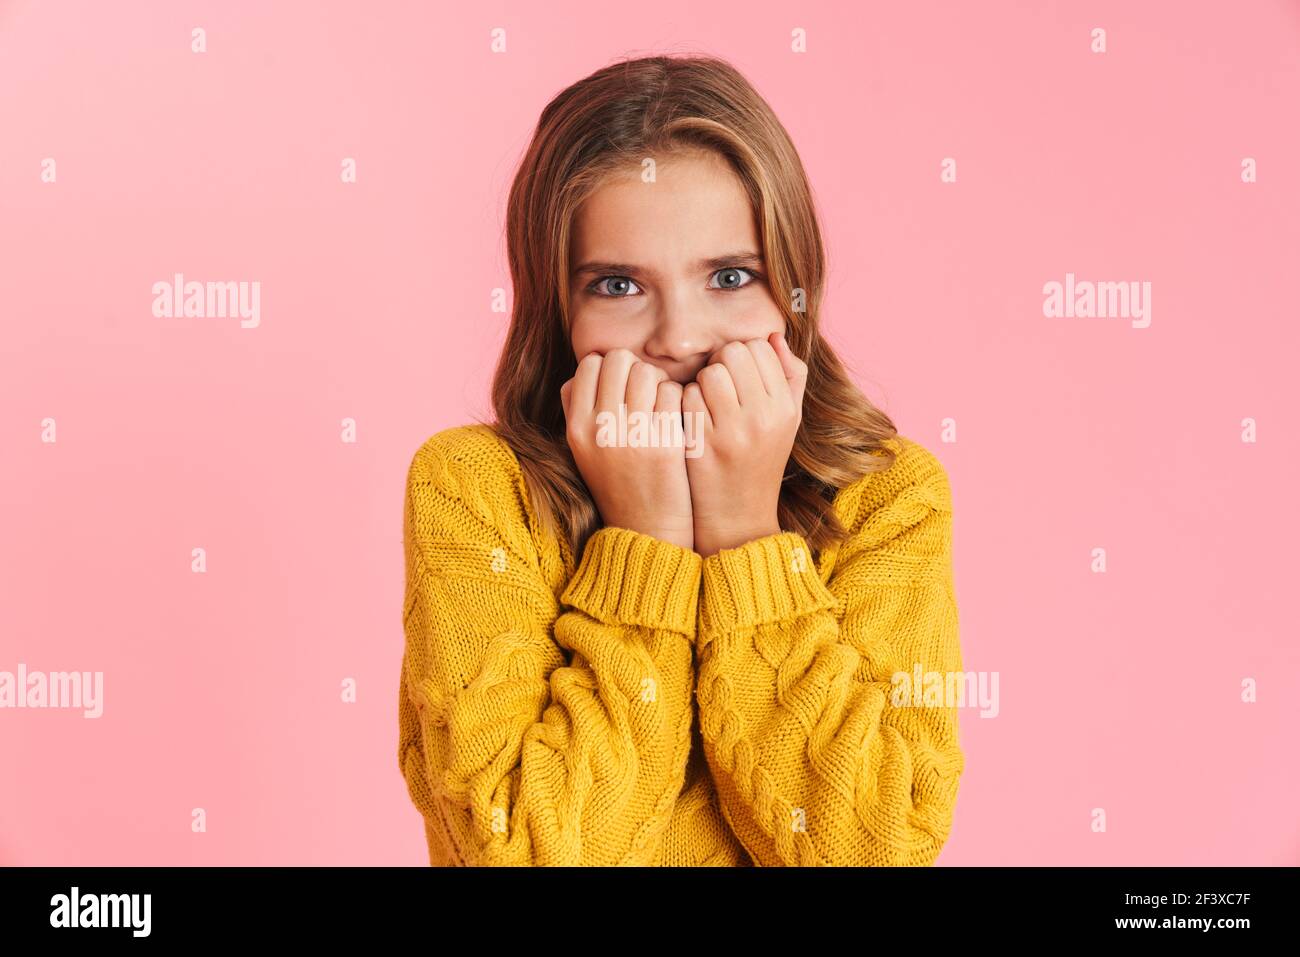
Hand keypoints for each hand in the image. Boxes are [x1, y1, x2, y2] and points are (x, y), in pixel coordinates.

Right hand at [560, 348, 694, 550]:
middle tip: (643, 390)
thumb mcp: (583, 450)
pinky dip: (676, 398)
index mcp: (577, 428)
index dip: (608, 366)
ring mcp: (634, 435)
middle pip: (619, 360)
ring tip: (658, 403)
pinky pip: (672, 392)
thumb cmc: (616, 483)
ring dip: (656, 381)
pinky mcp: (666, 441)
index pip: (590, 364)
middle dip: (634, 368)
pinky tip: (673, 416)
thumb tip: (591, 367)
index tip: (620, 384)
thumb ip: (578, 408)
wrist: (645, 528)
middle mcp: (601, 428)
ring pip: (646, 371)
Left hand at [682, 332, 806, 556]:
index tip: (738, 376)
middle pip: (732, 353)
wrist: (738, 516)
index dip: (742, 356)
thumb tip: (774, 337)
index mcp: (784, 408)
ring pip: (708, 373)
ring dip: (702, 382)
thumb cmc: (760, 460)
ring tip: (708, 404)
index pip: (759, 347)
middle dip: (721, 364)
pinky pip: (687, 397)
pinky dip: (686, 403)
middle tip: (719, 387)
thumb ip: (790, 376)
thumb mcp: (787, 421)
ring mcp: (731, 431)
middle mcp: (762, 417)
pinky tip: (694, 421)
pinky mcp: (701, 443)